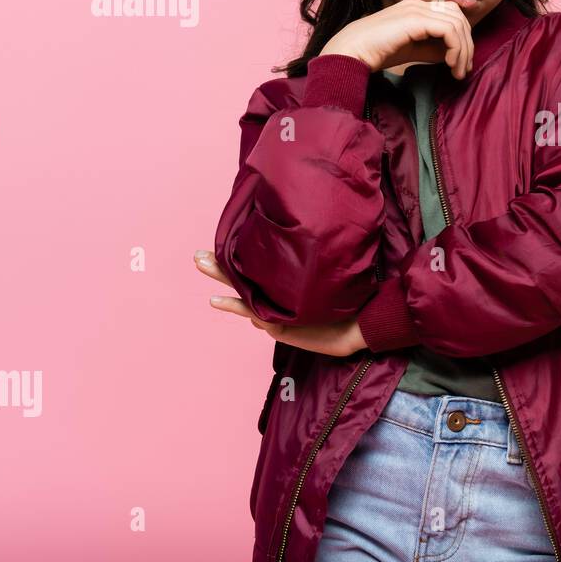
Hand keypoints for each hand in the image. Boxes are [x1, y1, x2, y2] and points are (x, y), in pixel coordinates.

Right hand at [193, 250, 365, 356]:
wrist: (362, 323)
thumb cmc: (346, 296)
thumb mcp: (327, 272)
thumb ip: (312, 257)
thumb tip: (297, 231)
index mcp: (283, 288)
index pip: (254, 270)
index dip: (235, 259)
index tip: (217, 243)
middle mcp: (276, 301)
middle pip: (242, 283)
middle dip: (219, 269)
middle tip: (198, 257)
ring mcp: (277, 316)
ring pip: (244, 299)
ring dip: (224, 285)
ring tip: (204, 269)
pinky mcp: (283, 330)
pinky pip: (258, 318)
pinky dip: (241, 308)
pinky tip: (222, 300)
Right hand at [320, 0, 474, 78]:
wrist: (352, 52)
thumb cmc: (377, 52)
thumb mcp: (413, 50)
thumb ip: (434, 49)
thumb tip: (456, 55)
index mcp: (417, 8)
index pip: (452, 16)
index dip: (463, 39)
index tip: (460, 65)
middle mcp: (418, 4)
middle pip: (459, 17)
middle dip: (467, 45)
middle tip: (463, 70)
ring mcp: (416, 9)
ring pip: (457, 24)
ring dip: (463, 50)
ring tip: (457, 71)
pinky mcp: (415, 19)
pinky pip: (449, 30)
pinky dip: (455, 48)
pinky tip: (449, 64)